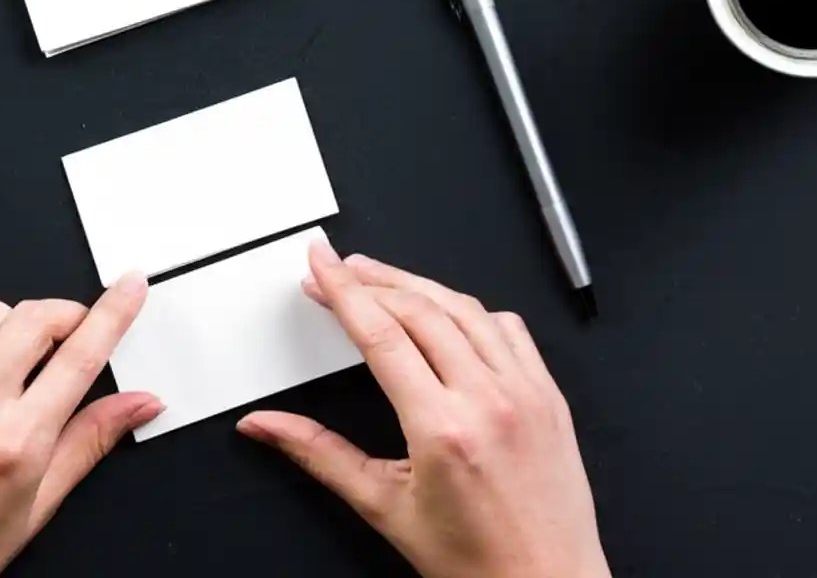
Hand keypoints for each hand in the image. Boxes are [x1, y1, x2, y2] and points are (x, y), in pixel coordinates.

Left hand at [0, 275, 161, 577]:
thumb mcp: (37, 506)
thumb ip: (90, 442)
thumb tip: (138, 405)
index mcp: (18, 442)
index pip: (81, 355)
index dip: (113, 312)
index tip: (129, 288)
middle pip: (37, 318)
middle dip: (67, 314)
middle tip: (75, 334)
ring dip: (19, 323)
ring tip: (22, 356)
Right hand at [238, 243, 610, 577]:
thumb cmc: (475, 562)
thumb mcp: (383, 507)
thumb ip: (319, 454)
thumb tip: (266, 427)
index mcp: (443, 429)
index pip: (382, 335)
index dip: (343, 292)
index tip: (320, 267)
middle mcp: (490, 400)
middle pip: (421, 310)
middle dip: (371, 279)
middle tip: (337, 268)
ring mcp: (527, 393)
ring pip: (466, 309)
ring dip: (417, 284)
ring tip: (381, 276)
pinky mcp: (550, 396)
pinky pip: (510, 330)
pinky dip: (471, 310)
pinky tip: (448, 310)